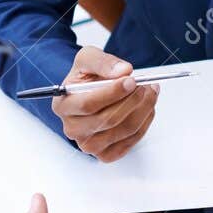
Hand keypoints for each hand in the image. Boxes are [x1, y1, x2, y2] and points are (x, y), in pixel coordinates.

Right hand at [54, 46, 157, 162]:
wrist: (91, 92)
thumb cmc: (87, 78)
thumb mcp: (88, 58)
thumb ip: (103, 62)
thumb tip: (123, 71)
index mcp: (63, 105)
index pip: (88, 104)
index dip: (113, 92)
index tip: (132, 80)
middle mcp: (72, 129)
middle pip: (108, 120)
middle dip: (133, 100)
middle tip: (146, 85)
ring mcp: (88, 144)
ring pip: (124, 130)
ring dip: (144, 110)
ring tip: (150, 92)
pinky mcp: (105, 153)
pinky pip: (131, 141)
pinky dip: (144, 123)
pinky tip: (146, 108)